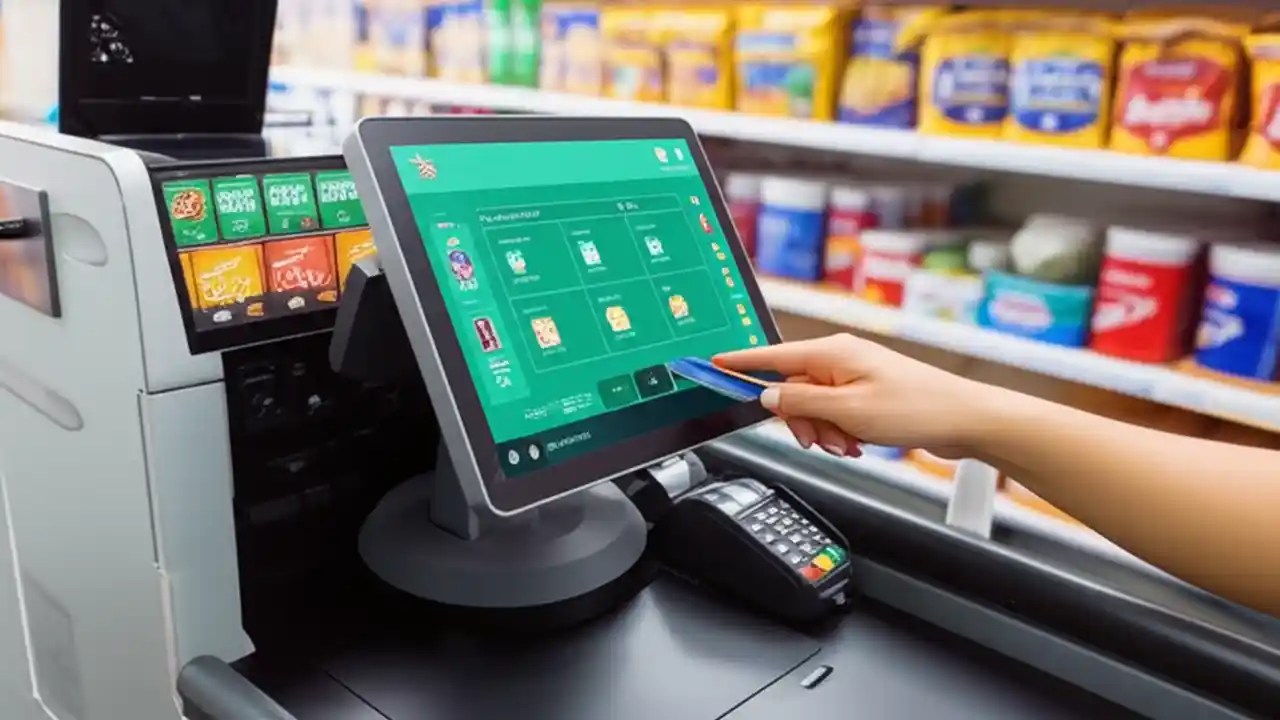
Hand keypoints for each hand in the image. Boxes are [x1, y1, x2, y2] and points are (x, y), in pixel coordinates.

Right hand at [715, 334, 989, 457]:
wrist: (963, 419)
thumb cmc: (916, 407)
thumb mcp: (846, 411)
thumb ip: (800, 403)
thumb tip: (767, 396)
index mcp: (832, 353)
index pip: (771, 356)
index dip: (740, 364)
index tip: (713, 364)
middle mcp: (840, 359)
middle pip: (792, 389)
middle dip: (801, 420)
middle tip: (820, 438)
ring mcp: (854, 376)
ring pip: (813, 406)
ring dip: (824, 431)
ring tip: (848, 443)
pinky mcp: (867, 393)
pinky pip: (835, 413)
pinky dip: (840, 432)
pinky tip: (858, 443)